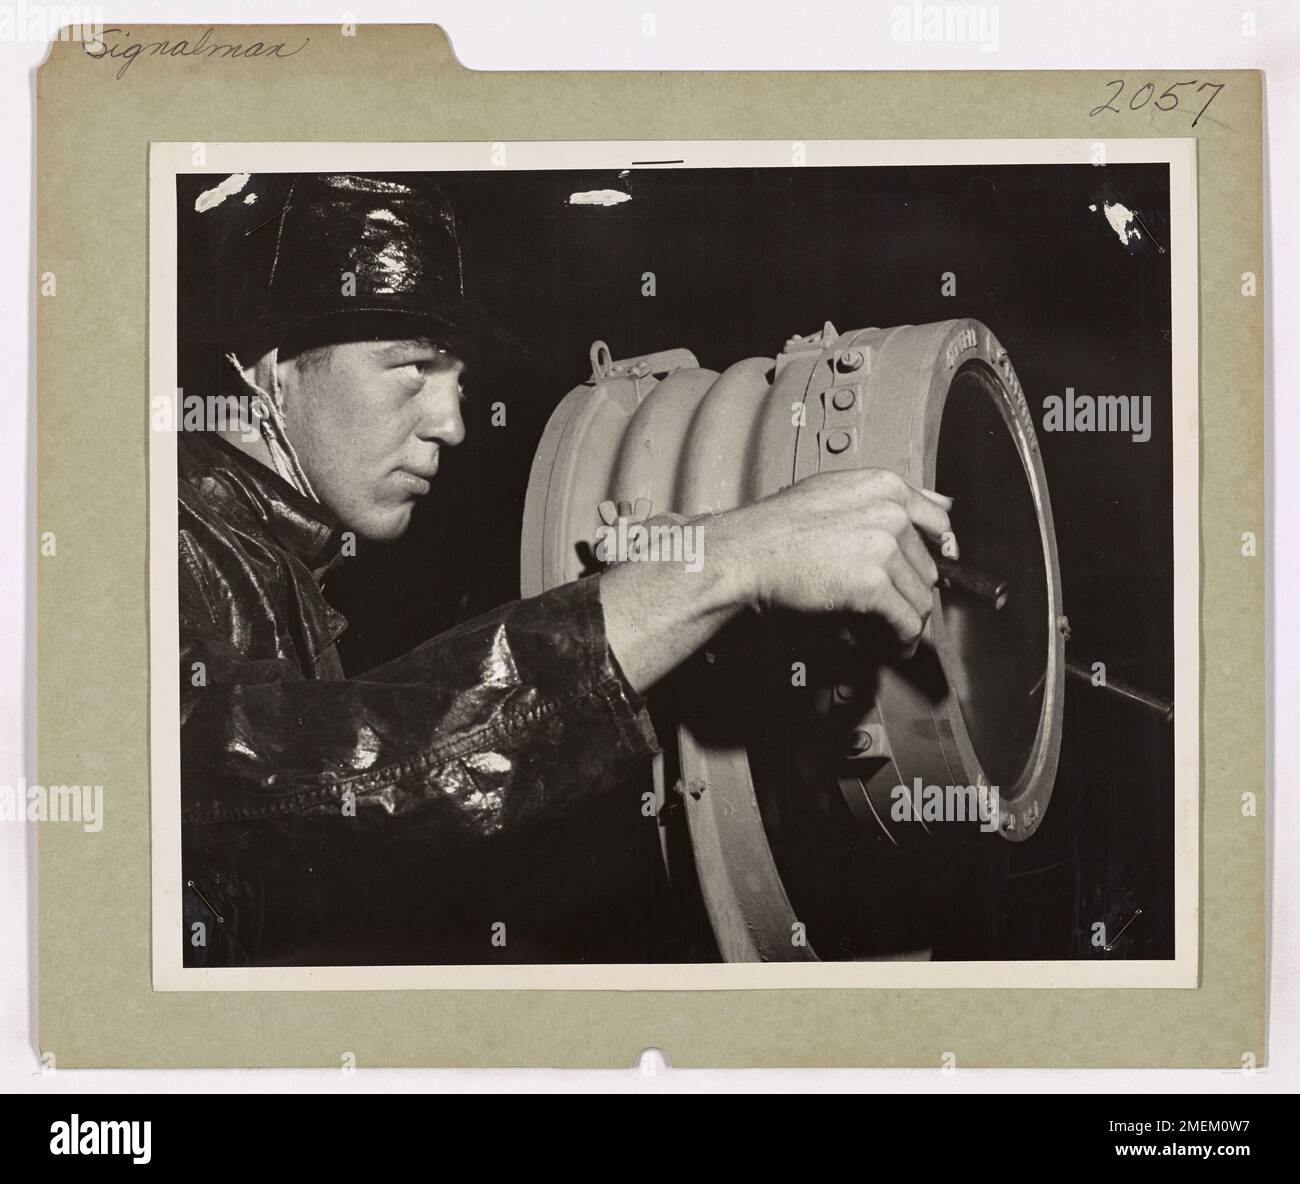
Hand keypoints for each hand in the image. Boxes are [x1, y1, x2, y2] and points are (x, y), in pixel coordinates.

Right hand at [711, 469, 954, 655]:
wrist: (749, 550)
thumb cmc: (778, 526)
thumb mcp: (834, 490)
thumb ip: (884, 497)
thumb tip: (938, 504)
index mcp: (885, 486)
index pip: (938, 523)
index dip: (934, 553)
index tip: (926, 571)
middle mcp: (891, 512)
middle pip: (927, 566)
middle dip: (909, 591)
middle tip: (891, 607)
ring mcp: (883, 546)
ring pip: (920, 596)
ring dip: (906, 618)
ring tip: (891, 631)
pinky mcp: (872, 582)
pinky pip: (906, 619)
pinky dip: (902, 638)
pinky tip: (894, 645)